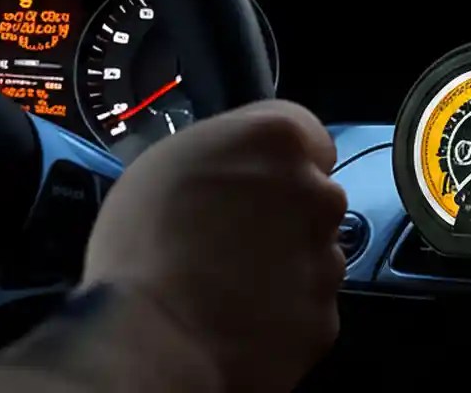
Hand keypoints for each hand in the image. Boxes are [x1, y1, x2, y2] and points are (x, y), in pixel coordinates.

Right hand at [83, 99, 346, 390]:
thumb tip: (235, 166)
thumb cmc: (143, 245)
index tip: (246, 179)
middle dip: (278, 211)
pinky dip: (281, 308)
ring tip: (223, 280)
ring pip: (310, 250)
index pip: (301, 131)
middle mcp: (314, 192)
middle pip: (309, 192)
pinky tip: (235, 313)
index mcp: (274, 139)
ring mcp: (326, 258)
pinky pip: (306, 303)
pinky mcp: (326, 316)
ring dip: (280, 260)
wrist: (154, 338)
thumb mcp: (163, 163)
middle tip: (225, 233)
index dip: (270, 158)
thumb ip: (220, 152)